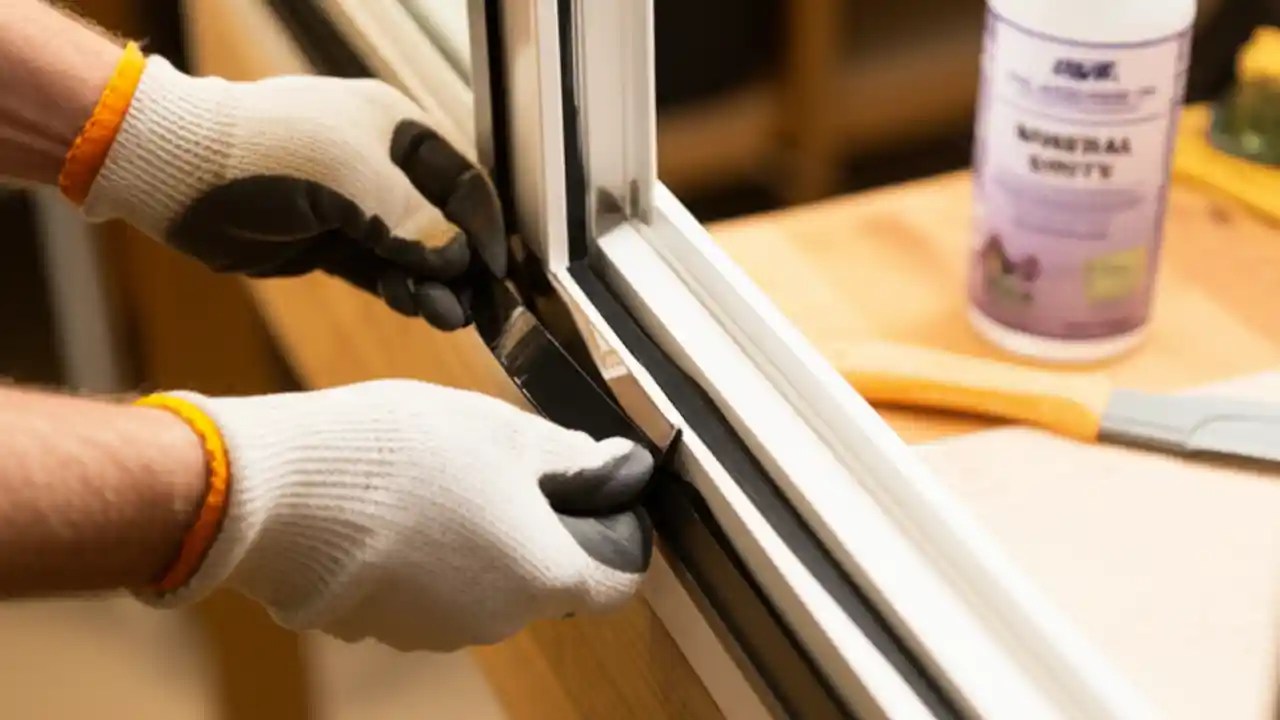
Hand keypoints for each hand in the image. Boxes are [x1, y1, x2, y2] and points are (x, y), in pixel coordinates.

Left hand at [80, 57, 502, 329]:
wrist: (179, 170)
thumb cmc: (269, 151)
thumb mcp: (356, 182)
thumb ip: (414, 226)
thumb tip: (457, 263)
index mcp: (394, 130)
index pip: (461, 181)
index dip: (482, 225)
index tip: (495, 267)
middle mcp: (378, 168)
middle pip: (439, 223)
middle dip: (459, 265)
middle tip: (477, 304)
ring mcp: (350, 207)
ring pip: (408, 254)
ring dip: (431, 286)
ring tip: (448, 316)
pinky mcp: (325, 244)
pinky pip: (376, 271)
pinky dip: (399, 292)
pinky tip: (419, 310)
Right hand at [146, 381, 654, 651]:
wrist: (278, 491)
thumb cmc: (399, 453)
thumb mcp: (502, 429)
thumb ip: (569, 455)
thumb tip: (615, 466)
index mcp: (542, 575)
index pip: (617, 579)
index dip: (613, 533)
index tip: (590, 495)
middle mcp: (497, 621)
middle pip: (544, 578)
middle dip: (533, 526)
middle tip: (497, 466)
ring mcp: (433, 632)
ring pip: (481, 585)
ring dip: (473, 541)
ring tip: (433, 479)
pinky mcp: (378, 629)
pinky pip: (422, 593)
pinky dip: (420, 559)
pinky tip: (389, 510)